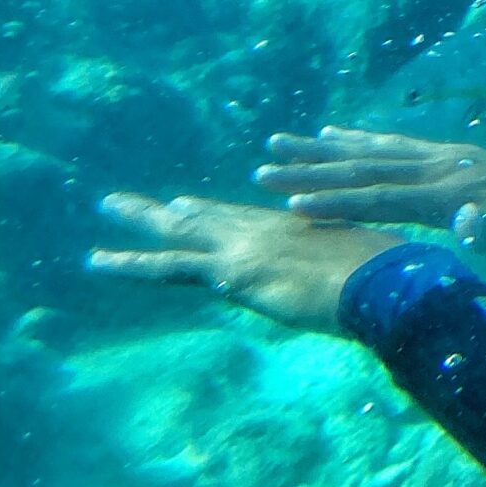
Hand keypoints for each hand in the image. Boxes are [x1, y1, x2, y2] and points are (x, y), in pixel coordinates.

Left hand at [86, 193, 402, 333]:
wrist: (382, 281)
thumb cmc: (386, 278)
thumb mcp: (361, 270)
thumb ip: (344, 271)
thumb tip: (366, 285)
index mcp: (292, 229)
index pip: (241, 220)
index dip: (210, 214)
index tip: (185, 205)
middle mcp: (262, 229)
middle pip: (204, 217)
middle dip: (167, 210)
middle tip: (128, 201)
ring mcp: (243, 247)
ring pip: (178, 232)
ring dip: (140, 219)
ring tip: (108, 204)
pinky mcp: (231, 272)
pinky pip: (167, 268)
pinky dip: (130, 264)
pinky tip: (99, 261)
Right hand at [253, 128, 485, 270]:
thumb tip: (464, 223)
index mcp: (452, 194)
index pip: (383, 198)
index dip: (337, 203)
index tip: (290, 204)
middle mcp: (441, 168)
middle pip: (366, 169)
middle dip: (311, 170)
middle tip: (262, 166)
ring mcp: (443, 157)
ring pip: (373, 151)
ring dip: (325, 149)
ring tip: (280, 140)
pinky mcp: (447, 156)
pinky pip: (394, 144)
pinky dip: (360, 139)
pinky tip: (335, 134)